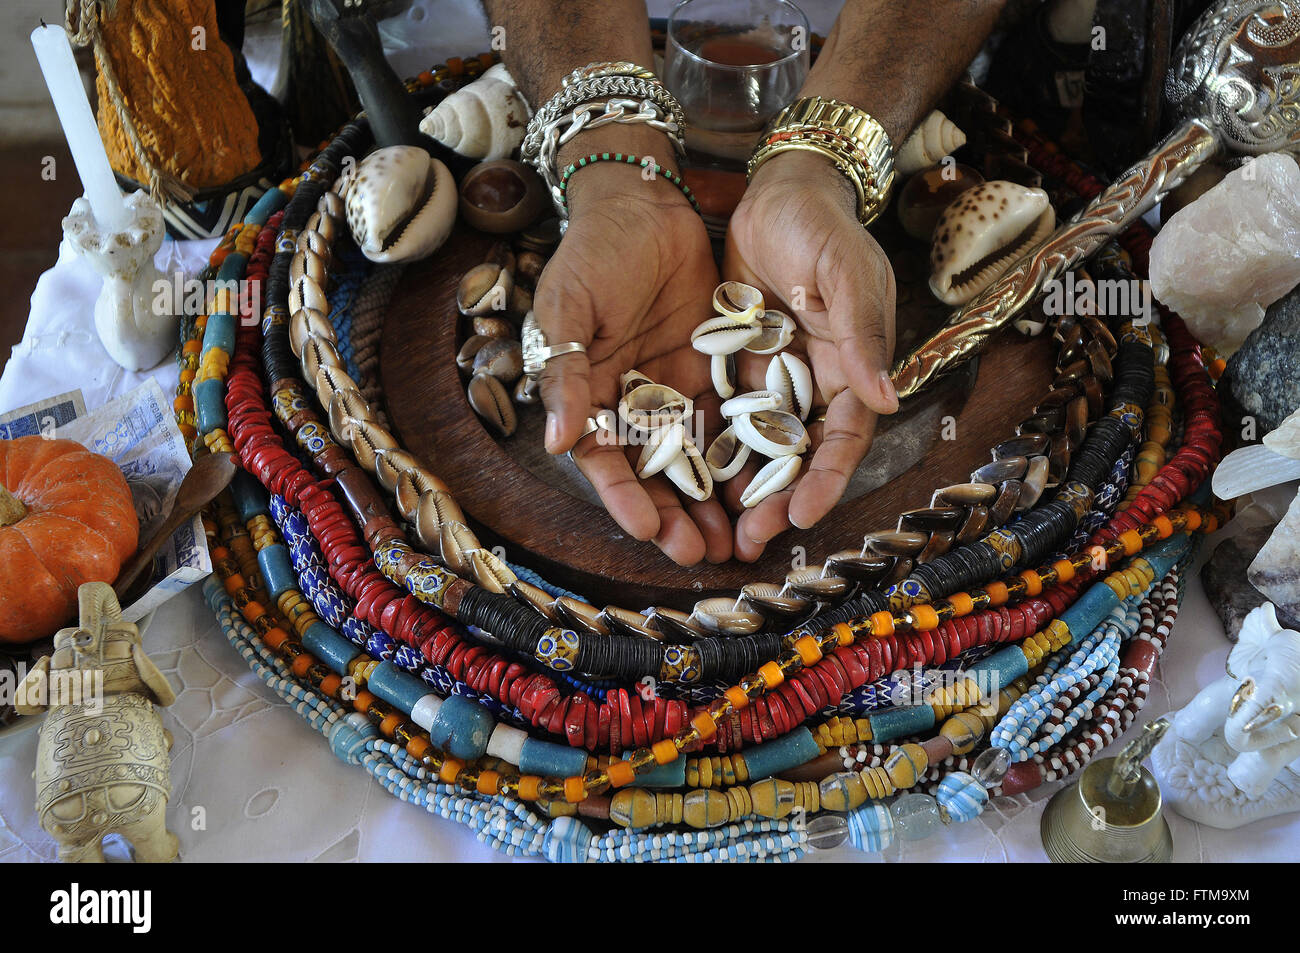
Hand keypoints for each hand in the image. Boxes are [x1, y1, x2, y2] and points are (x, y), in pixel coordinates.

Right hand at [533, 129, 731, 564]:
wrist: (644, 204)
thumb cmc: (593, 253)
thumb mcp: (570, 307)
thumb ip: (566, 373)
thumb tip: (554, 442)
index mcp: (589, 394)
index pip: (604, 459)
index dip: (624, 497)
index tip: (647, 531)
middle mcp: (630, 402)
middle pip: (652, 471)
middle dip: (674, 515)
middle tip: (700, 553)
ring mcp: (672, 389)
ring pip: (694, 457)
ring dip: (710, 500)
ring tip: (733, 540)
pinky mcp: (710, 371)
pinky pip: (728, 420)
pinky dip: (741, 455)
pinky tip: (762, 488)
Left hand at [723, 150, 899, 560]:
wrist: (778, 192)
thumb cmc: (822, 228)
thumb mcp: (846, 272)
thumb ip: (862, 332)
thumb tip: (886, 400)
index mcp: (851, 369)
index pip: (843, 437)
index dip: (824, 480)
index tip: (799, 517)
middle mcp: (813, 383)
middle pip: (796, 454)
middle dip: (774, 499)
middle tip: (747, 540)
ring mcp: (771, 378)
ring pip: (755, 446)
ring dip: (738, 488)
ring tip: (714, 531)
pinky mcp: (733, 366)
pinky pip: (719, 415)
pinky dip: (707, 448)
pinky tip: (683, 481)